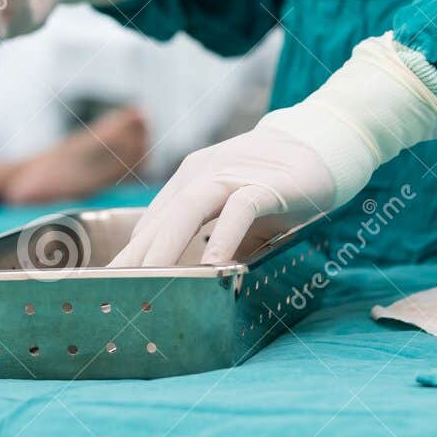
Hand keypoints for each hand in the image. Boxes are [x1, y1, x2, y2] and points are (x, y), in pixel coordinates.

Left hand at [109, 122, 336, 266]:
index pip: (153, 224)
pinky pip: (238, 212)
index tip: (113, 286)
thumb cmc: (278, 188)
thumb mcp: (237, 219)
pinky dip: (224, 240)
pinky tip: (212, 268)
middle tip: (116, 291)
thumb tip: (197, 283)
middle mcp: (203, 174)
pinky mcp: (264, 184)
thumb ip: (216, 243)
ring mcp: (233, 175)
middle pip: (161, 220)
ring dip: (167, 248)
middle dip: (137, 257)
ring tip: (151, 283)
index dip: (132, 256)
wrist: (324, 145)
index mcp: (190, 182)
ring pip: (189, 211)